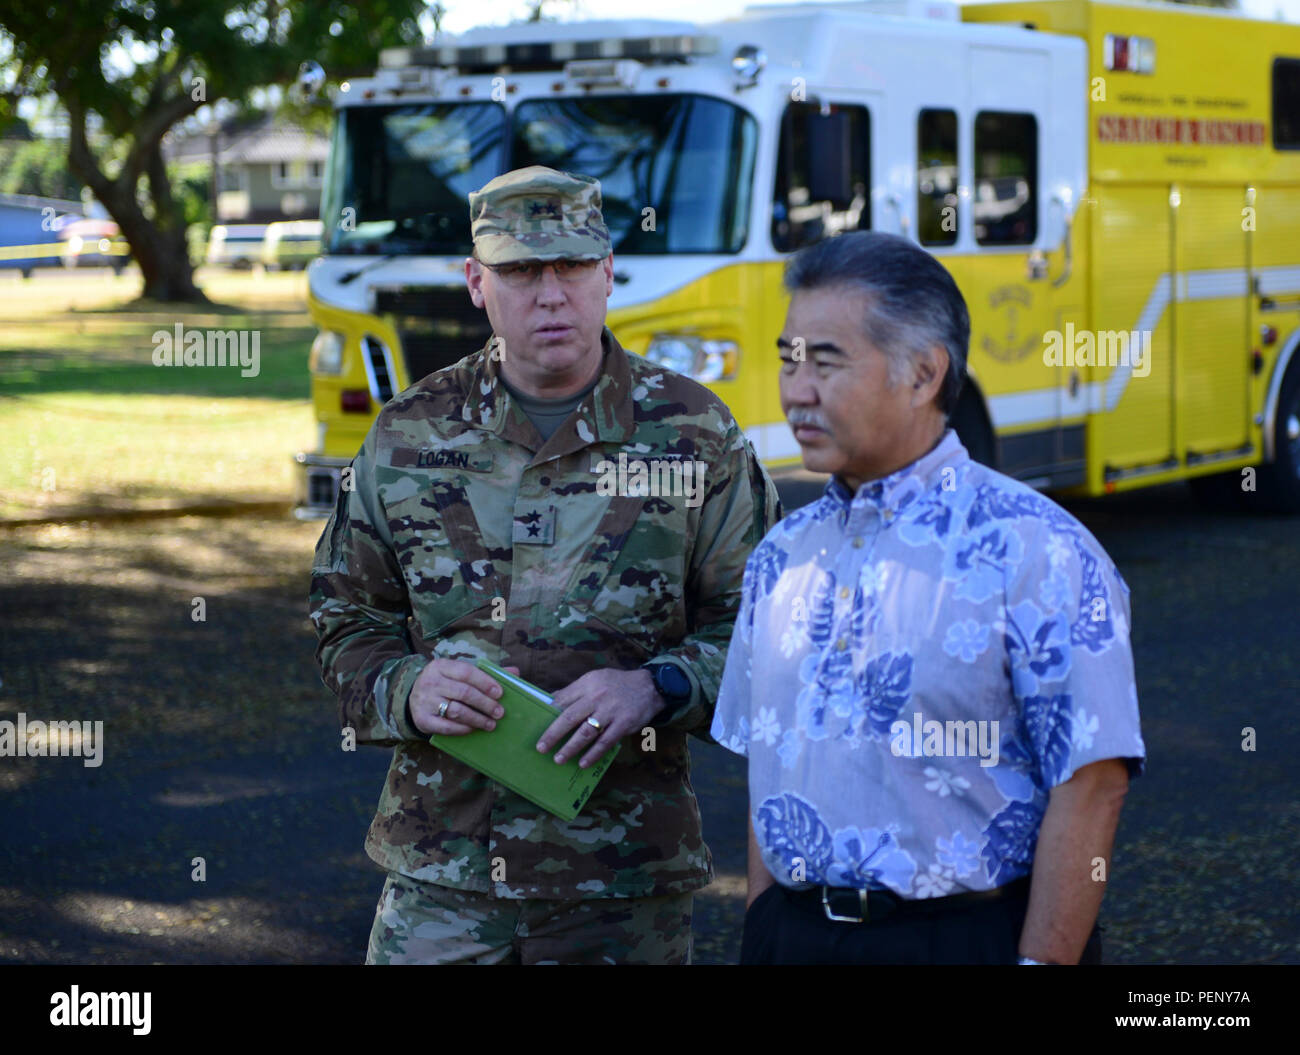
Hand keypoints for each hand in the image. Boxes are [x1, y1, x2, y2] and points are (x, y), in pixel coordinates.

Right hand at [409, 658, 516, 736]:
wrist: (414, 696)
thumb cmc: (445, 683)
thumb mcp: (459, 673)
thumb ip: (486, 673)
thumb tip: (514, 671)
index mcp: (441, 666)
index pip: (466, 672)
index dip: (485, 682)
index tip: (500, 693)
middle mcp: (430, 682)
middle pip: (463, 692)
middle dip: (485, 704)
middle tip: (499, 712)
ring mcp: (424, 701)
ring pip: (456, 711)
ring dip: (477, 719)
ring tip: (491, 724)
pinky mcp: (422, 719)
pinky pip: (446, 727)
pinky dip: (462, 729)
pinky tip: (474, 729)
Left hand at [536, 668, 662, 768]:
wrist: (650, 686)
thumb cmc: (618, 683)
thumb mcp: (595, 678)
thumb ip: (575, 690)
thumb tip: (551, 700)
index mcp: (587, 684)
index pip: (562, 700)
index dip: (548, 714)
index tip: (536, 727)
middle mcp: (597, 696)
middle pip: (569, 717)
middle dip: (553, 734)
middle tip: (541, 748)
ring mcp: (611, 711)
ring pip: (586, 732)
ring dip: (570, 747)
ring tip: (558, 759)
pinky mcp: (623, 724)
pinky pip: (605, 742)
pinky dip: (593, 754)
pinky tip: (583, 763)